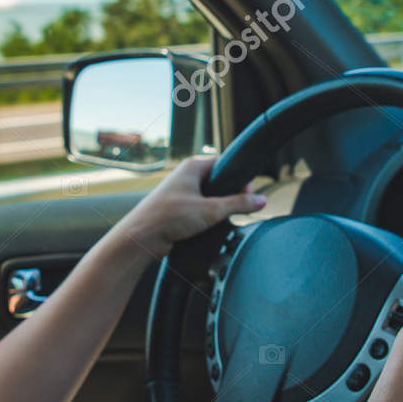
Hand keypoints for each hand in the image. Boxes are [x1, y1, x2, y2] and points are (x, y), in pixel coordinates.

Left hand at [108, 156, 266, 260]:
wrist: (141, 238)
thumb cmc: (168, 217)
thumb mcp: (211, 210)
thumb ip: (238, 204)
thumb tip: (261, 200)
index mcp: (192, 167)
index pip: (223, 163)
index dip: (238, 176)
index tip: (248, 192)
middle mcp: (185, 177)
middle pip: (217, 181)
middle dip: (229, 195)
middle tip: (238, 208)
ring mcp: (180, 194)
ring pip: (208, 198)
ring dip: (218, 209)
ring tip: (222, 219)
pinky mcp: (177, 211)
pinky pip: (199, 210)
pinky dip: (207, 218)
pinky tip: (210, 227)